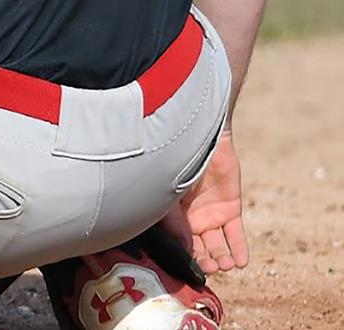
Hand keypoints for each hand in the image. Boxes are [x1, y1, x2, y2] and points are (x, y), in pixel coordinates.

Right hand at [162, 132, 247, 273]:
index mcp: (170, 217)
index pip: (178, 243)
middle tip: (210, 267)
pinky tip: (240, 262)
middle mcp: (190, 219)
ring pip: (217, 245)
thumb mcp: (169, 196)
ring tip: (225, 264)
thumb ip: (175, 224)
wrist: (200, 141)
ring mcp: (211, 215)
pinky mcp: (231, 209)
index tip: (191, 267)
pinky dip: (238, 248)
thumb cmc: (175, 164)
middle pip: (199, 248)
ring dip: (221, 258)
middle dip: (204, 261)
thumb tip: (184, 250)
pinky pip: (236, 234)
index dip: (185, 257)